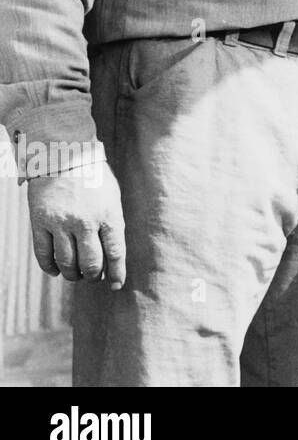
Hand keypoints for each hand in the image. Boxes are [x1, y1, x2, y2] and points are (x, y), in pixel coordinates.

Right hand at [27, 162, 125, 288]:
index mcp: (108, 214)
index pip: (115, 252)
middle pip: (90, 262)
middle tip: (94, 277)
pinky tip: (56, 271)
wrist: (63, 154)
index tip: (116, 285)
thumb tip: (111, 254)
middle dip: (93, 275)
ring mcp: (60, 223)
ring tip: (77, 275)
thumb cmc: (93, 176)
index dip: (116, 272)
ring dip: (73, 274)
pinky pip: (44, 254)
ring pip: (67, 262)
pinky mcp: (40, 222)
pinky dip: (50, 267)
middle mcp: (85, 221)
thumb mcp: (112, 197)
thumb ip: (111, 223)